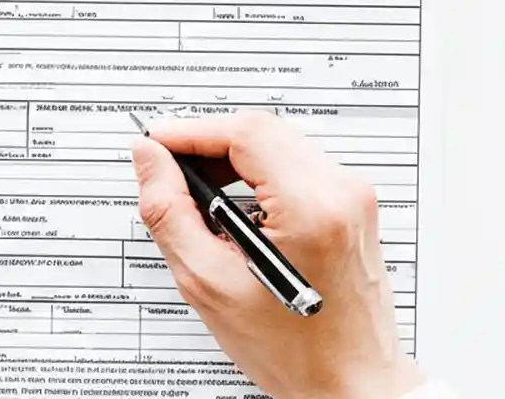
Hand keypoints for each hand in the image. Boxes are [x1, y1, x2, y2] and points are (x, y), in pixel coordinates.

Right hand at [131, 112, 423, 398]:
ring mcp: (353, 198)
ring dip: (231, 162)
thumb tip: (150, 161)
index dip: (190, 132)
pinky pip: (295, 166)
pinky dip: (256, 177)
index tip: (156, 144)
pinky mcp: (352, 206)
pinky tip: (234, 213)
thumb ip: (169, 212)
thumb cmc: (294, 350)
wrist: (352, 382)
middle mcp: (342, 193)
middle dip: (207, 145)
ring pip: (277, 144)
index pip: (243, 134)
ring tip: (200, 202)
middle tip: (169, 173)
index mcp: (312, 208)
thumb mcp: (209, 282)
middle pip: (261, 131)